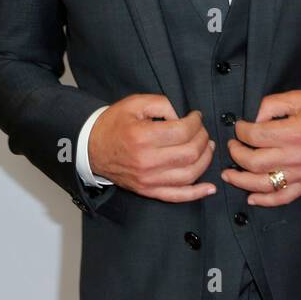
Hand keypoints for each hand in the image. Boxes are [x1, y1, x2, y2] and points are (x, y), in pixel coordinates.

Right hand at [88, 94, 216, 202]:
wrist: (91, 147)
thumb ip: (162, 104)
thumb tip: (183, 117)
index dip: (196, 122)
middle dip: (203, 138)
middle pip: (189, 153)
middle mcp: (146, 161)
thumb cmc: (113, 124)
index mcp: (142, 137)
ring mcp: (148, 180)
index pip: (182, 131)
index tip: (196, 116)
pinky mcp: (148, 191)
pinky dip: (196, 193)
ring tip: (207, 148)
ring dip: (205, 160)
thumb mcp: (135, 103)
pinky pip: (177, 196)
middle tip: (201, 130)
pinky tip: (209, 187)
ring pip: (189, 174)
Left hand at [221, 90, 300, 206]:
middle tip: (232, 146)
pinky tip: (251, 198)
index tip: (239, 127)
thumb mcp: (297, 97)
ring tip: (228, 174)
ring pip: (264, 184)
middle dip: (236, 154)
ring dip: (241, 181)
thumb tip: (253, 119)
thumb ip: (270, 105)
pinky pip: (284, 197)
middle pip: (254, 162)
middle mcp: (296, 155)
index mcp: (294, 132)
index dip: (241, 130)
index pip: (255, 135)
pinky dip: (265, 201)